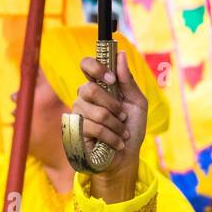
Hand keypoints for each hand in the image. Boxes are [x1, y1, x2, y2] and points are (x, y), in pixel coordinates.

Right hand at [72, 51, 147, 197]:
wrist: (127, 156)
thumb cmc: (131, 129)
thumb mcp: (137, 103)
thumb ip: (128, 81)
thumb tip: (120, 55)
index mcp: (98, 87)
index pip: (86, 65)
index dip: (96, 68)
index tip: (111, 79)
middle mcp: (83, 98)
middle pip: (89, 89)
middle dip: (113, 104)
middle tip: (123, 116)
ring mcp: (76, 115)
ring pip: (95, 112)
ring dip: (116, 125)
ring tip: (122, 133)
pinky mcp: (74, 134)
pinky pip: (93, 128)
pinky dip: (112, 136)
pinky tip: (117, 142)